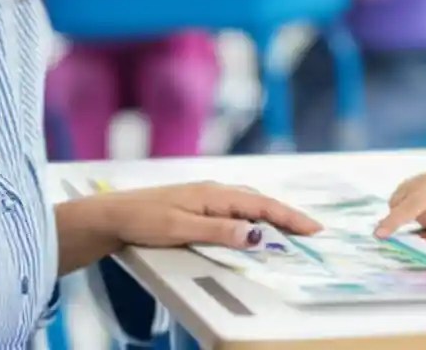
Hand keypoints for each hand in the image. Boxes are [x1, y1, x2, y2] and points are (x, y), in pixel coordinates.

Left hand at [105, 182, 322, 248]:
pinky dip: (254, 216)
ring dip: (272, 215)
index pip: (261, 206)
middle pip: (260, 202)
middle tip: (311, 233)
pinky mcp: (197, 204)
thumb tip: (256, 234)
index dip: (289, 218)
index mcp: (214, 194)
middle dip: (287, 216)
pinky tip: (255, 224)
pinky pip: (236, 208)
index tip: (313, 229)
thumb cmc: (142, 220)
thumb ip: (219, 231)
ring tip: (291, 230)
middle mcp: (214, 191)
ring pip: (249, 203)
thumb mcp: (180, 229)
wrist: (111, 215)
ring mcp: (206, 196)